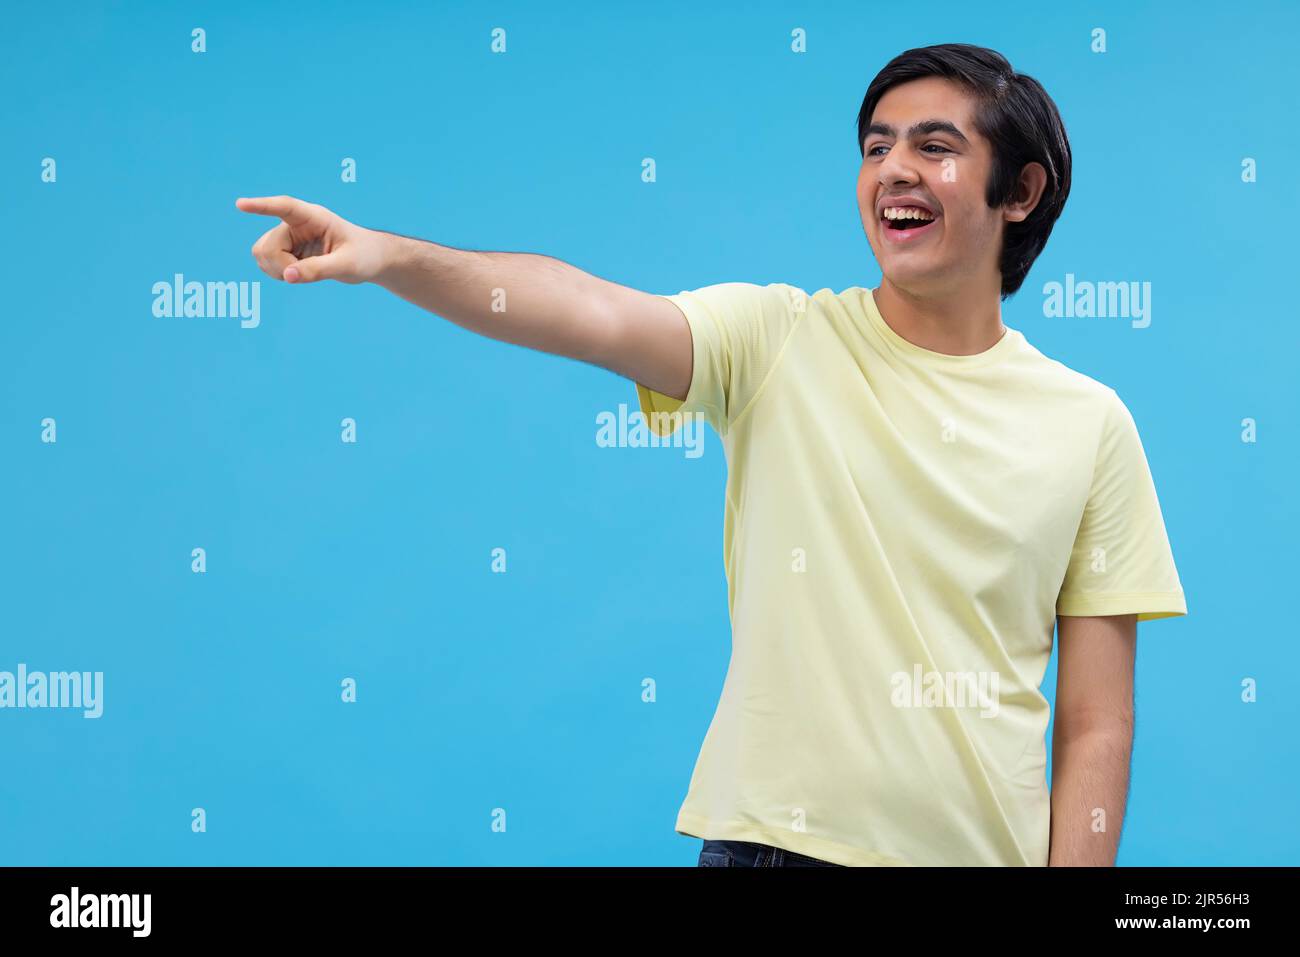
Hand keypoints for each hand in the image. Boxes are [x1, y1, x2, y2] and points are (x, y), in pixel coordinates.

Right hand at [236, 195, 388, 283]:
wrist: (371, 259)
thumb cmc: (364, 256)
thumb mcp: (346, 265)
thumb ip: (318, 270)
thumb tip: (287, 276)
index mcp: (314, 217)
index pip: (285, 207)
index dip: (262, 206)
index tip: (240, 205)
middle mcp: (297, 224)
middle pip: (268, 245)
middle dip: (280, 265)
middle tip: (303, 274)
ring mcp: (289, 237)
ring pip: (262, 254)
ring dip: (278, 270)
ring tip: (306, 273)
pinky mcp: (287, 250)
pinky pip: (267, 264)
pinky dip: (279, 274)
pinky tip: (299, 274)